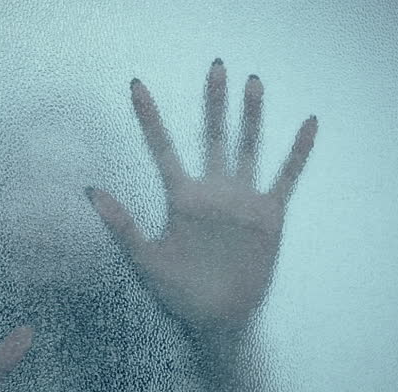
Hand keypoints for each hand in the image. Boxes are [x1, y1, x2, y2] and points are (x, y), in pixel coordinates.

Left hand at [88, 59, 317, 332]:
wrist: (216, 319)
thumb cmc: (176, 293)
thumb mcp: (144, 259)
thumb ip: (121, 226)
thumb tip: (90, 191)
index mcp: (181, 198)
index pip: (162, 148)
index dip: (149, 117)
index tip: (135, 86)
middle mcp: (212, 192)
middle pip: (212, 136)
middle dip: (213, 103)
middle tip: (215, 66)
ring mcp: (241, 201)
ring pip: (248, 147)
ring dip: (251, 116)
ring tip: (253, 81)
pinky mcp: (268, 215)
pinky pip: (286, 177)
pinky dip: (297, 152)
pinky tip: (307, 123)